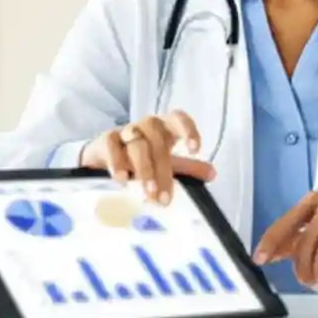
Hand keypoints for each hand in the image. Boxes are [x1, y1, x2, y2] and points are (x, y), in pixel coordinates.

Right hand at [79, 110, 215, 203]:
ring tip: (148, 193)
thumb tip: (212, 173)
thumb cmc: (142, 161)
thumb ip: (187, 168)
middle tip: (165, 198)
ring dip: (144, 170)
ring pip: (137, 144)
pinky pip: (112, 145)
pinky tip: (121, 180)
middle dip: (163, 169)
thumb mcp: (166, 164)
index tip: (195, 150)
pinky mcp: (106, 139)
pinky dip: (117, 162)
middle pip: (157, 139)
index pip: (178, 119)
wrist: (105, 160)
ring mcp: (126, 131)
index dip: (188, 130)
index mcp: (165, 129)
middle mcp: (147, 126)